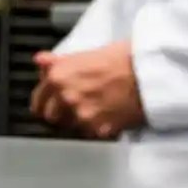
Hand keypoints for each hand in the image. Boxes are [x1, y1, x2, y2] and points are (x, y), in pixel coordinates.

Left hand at [30, 41, 145, 139]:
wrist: (150, 71)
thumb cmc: (123, 58)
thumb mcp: (85, 53)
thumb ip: (58, 63)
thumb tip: (40, 61)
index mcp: (59, 76)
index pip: (37, 102)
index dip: (44, 104)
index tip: (49, 105)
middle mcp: (66, 96)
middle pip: (51, 119)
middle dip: (61, 114)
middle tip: (75, 107)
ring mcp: (81, 115)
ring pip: (71, 127)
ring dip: (80, 121)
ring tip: (97, 108)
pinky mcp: (99, 129)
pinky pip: (92, 133)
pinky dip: (99, 128)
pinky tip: (109, 114)